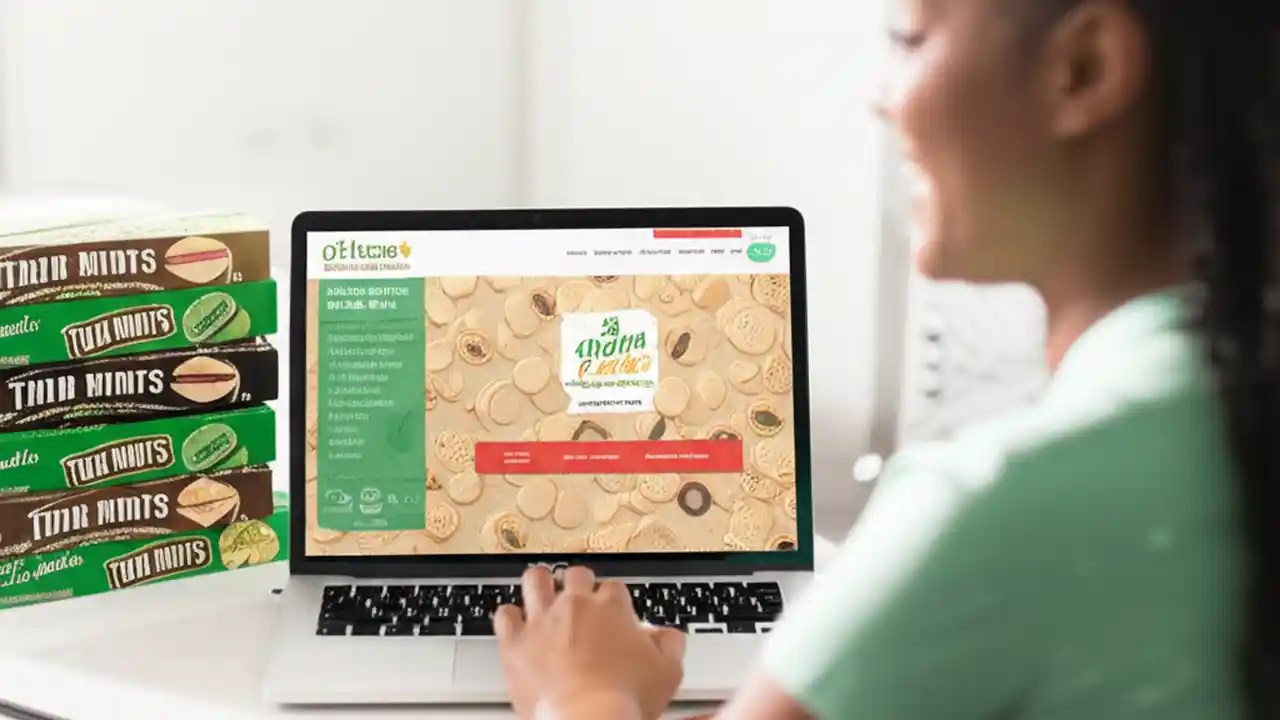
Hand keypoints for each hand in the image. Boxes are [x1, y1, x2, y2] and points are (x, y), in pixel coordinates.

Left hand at [495, 565, 685, 719]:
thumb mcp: (667, 672)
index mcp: (611, 609)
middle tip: (579, 598)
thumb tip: (667, 635)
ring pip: (536, 580)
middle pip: (576, 575)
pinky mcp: (516, 642)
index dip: (613, 600)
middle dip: (579, 583)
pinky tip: (515, 622)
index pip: (614, 588)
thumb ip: (670, 645)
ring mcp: (543, 621)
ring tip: (543, 589)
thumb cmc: (624, 699)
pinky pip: (505, 615)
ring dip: (541, 583)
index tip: (613, 613)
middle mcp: (575, 607)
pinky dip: (510, 616)